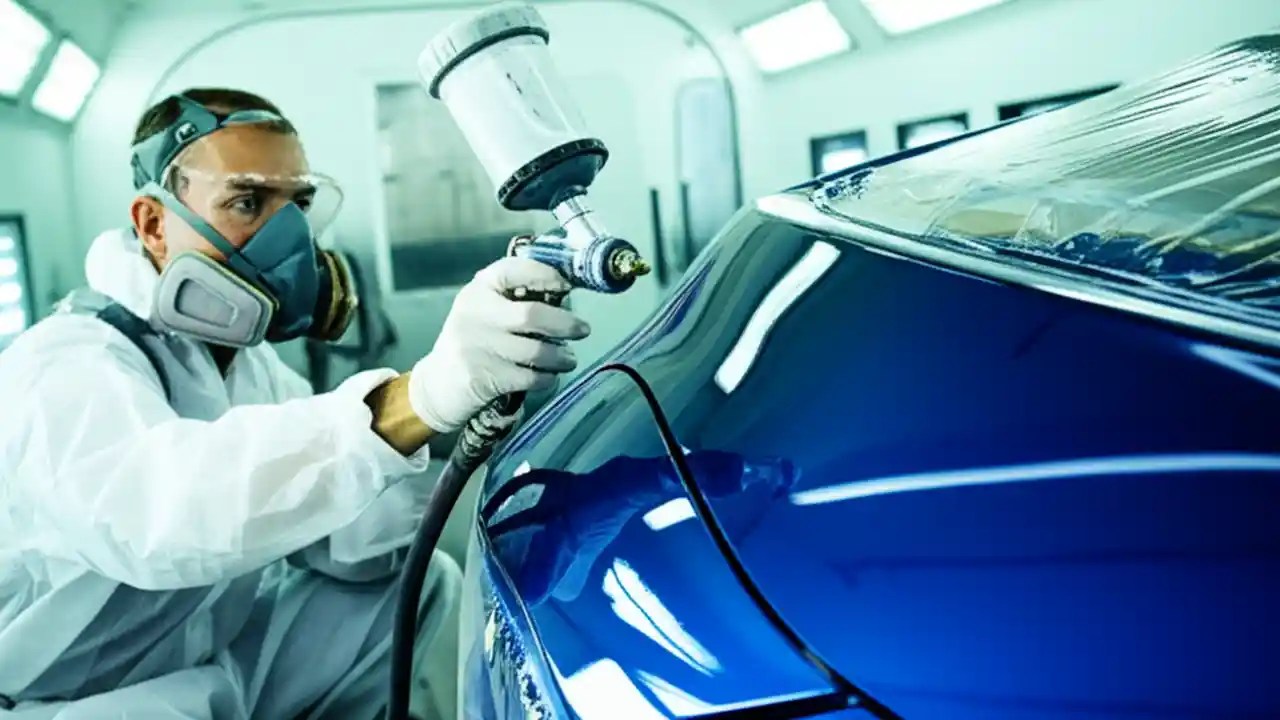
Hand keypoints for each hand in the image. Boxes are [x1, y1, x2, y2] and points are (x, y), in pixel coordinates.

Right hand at [408, 257, 590, 432]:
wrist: (438, 385)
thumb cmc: (475, 341)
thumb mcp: (485, 310)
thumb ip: (516, 299)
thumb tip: (564, 294)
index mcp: (478, 290)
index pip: (514, 270)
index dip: (545, 275)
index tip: (566, 286)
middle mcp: (475, 313)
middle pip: (532, 315)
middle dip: (565, 324)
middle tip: (583, 330)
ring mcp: (477, 346)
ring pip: (536, 350)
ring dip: (562, 357)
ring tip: (569, 359)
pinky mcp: (483, 377)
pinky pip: (531, 377)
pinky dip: (548, 378)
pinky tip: (550, 376)